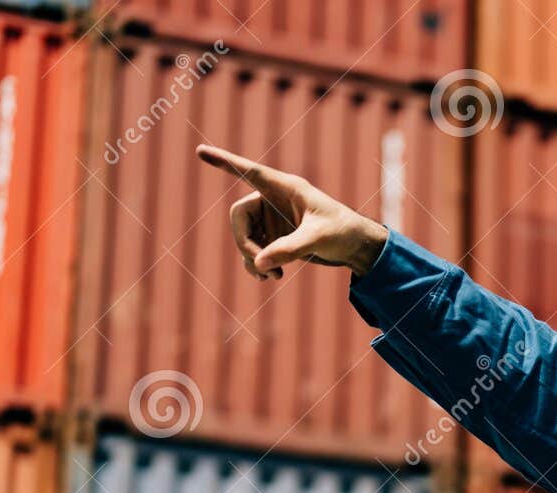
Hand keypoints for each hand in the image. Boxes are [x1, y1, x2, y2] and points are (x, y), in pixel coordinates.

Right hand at [196, 145, 387, 279]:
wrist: (355, 247)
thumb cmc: (343, 232)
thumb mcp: (318, 238)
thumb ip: (289, 249)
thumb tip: (259, 264)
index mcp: (285, 187)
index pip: (249, 171)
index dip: (225, 162)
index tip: (200, 150)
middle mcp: (273, 201)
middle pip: (239, 217)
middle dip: (244, 243)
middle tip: (260, 264)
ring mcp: (272, 220)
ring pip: (244, 237)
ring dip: (250, 259)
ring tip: (269, 278)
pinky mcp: (275, 238)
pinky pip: (254, 251)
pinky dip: (257, 265)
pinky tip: (271, 277)